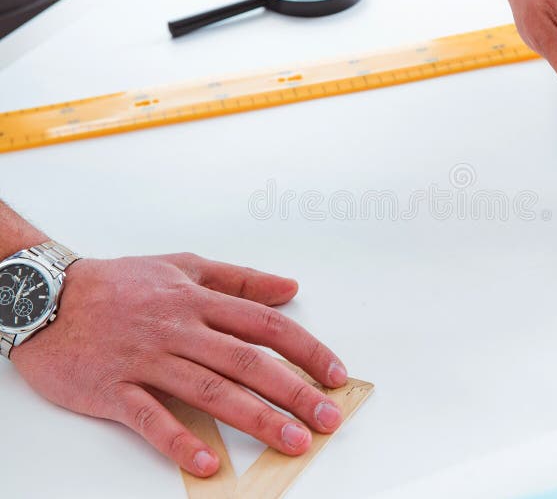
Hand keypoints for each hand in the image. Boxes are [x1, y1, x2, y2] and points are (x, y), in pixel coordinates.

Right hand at [10, 253, 348, 477]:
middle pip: (247, 362)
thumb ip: (239, 279)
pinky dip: (180, 443)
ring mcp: (147, 361)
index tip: (335, 374)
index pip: (265, 325)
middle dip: (294, 392)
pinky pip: (150, 419)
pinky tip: (210, 465)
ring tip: (291, 441)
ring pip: (209, 391)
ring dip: (255, 419)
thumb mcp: (184, 266)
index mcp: (199, 300)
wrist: (46, 297)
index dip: (306, 350)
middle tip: (328, 419)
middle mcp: (180, 329)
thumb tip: (288, 286)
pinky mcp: (113, 389)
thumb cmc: (120, 282)